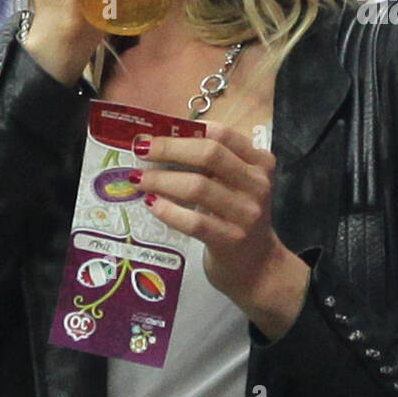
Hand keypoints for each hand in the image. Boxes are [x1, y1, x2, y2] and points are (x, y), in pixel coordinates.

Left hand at [130, 122, 308, 339]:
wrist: (258, 267)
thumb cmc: (238, 217)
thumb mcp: (236, 184)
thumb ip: (213, 164)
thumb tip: (162, 142)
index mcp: (260, 162)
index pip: (223, 134)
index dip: (187, 130)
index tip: (158, 131)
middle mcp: (257, 184)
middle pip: (210, 154)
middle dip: (169, 148)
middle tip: (140, 150)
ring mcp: (246, 213)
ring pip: (198, 186)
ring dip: (161, 180)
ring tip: (138, 179)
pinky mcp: (231, 240)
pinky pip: (193, 221)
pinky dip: (168, 210)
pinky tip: (152, 204)